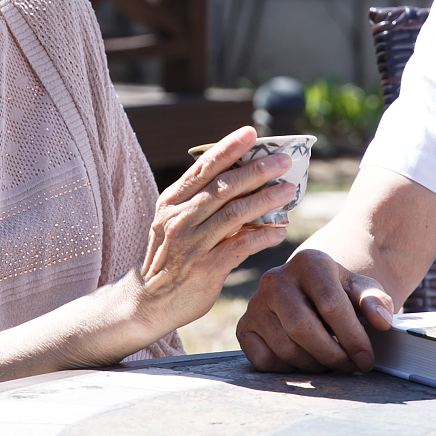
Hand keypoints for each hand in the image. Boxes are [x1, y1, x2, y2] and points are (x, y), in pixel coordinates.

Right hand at [131, 126, 293, 333]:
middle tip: (283, 160)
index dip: (228, 148)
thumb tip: (241, 182)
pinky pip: (242, 245)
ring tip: (289, 190)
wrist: (146, 302)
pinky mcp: (206, 268)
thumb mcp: (173, 223)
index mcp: (172, 201)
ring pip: (236, 213)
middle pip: (224, 186)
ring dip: (266, 199)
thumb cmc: (168, 258)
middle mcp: (180, 218)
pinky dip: (264, 235)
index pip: (203, 167)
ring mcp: (192, 243)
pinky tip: (280, 230)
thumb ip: (200, 204)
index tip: (251, 132)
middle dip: (257, 170)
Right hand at [236, 249, 394, 372]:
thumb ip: (376, 301)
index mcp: (309, 262)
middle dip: (332, 355)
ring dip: (314, 365)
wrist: (312, 290)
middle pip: (303, 328)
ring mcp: (256, 302)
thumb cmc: (341, 293)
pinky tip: (304, 359)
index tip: (366, 359)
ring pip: (285, 348)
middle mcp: (276, 278)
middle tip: (350, 367)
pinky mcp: (245, 325)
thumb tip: (381, 321)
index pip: (331, 305)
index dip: (353, 338)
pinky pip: (264, 360)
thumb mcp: (363, 290)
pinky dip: (287, 369)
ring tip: (331, 362)